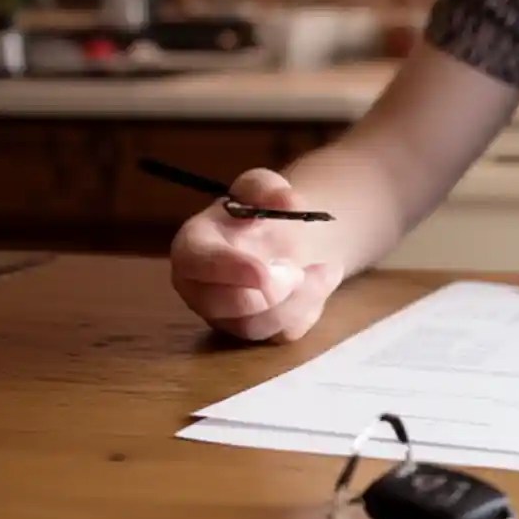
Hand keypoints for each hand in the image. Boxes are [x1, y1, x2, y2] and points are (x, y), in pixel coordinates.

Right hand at [170, 169, 343, 341]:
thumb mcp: (261, 186)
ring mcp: (229, 316)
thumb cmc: (260, 211)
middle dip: (270, 290)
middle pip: (225, 306)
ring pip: (257, 325)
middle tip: (297, 269)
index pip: (196, 264)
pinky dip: (312, 304)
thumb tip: (287, 200)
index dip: (229, 269)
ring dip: (299, 298)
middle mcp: (202, 289)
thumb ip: (268, 187)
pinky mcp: (259, 332)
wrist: (284, 238)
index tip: (264, 272)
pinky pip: (284, 331)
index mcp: (193, 248)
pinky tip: (325, 276)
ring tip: (325, 266)